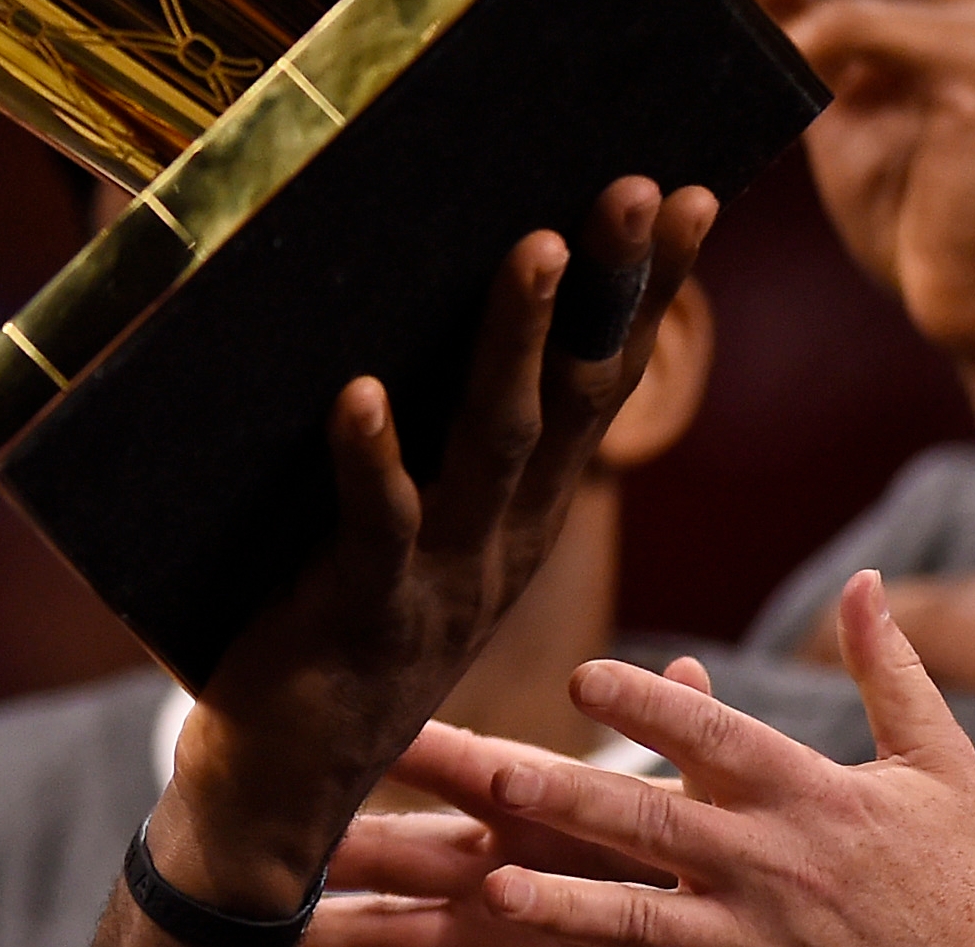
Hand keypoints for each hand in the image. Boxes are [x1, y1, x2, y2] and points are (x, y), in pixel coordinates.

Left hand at [133, 178, 718, 923]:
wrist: (283, 789)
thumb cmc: (332, 634)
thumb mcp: (400, 530)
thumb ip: (419, 441)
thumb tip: (394, 303)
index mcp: (519, 516)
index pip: (603, 384)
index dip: (649, 295)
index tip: (691, 194)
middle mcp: (502, 540)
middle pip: (577, 398)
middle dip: (615, 289)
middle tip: (641, 185)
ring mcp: (440, 576)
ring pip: (493, 445)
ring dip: (514, 344)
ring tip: (532, 245)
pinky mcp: (361, 609)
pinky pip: (373, 523)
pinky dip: (367, 456)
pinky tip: (359, 391)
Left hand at [448, 573, 974, 946]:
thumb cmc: (963, 871)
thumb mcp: (940, 766)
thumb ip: (889, 673)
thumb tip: (864, 580)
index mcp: (810, 793)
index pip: (717, 738)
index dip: (651, 704)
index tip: (582, 673)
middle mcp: (771, 860)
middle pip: (656, 823)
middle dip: (574, 798)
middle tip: (493, 776)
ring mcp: (754, 930)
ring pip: (644, 914)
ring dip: (566, 902)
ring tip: (493, 887)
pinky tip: (527, 945)